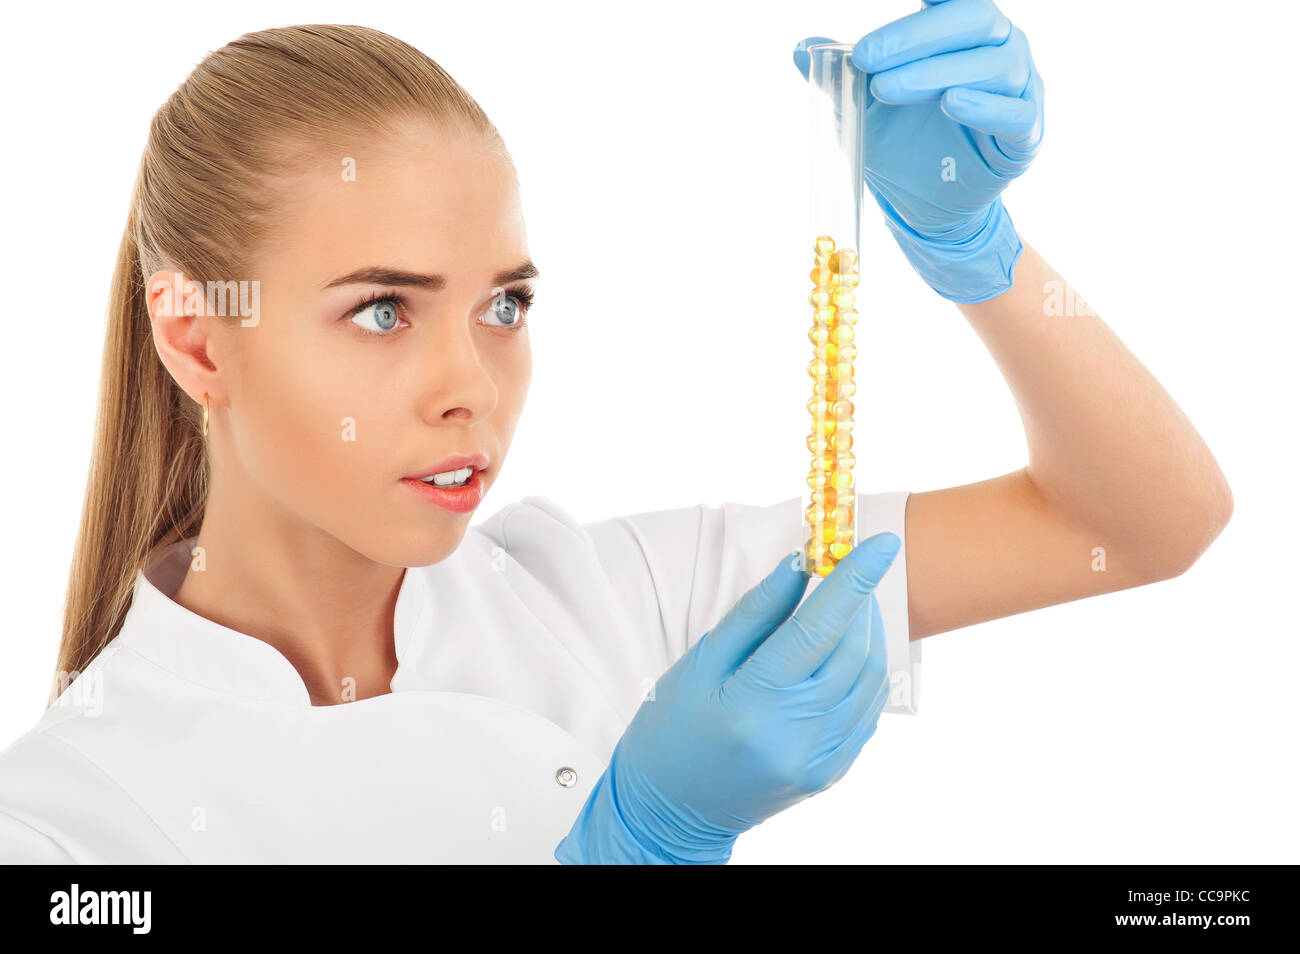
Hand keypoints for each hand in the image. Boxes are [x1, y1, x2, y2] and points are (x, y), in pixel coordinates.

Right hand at [554, 533, 900, 863]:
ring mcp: (818, 760)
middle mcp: (794, 736)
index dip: (854, 580)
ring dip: (867, 634)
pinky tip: (843, 653)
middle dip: (860, 602)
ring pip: (868, 680)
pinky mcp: (830, 772)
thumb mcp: (700, 662)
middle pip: (852, 651)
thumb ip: (755, 613)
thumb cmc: (673, 727)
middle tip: (848, 569)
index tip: (883, 542)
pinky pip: (866, 710)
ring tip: (847, 608)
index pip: (818, 629)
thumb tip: (799, 565)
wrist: (670, 807)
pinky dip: (864, 672)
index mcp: (753, 703)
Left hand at [793, 0, 1044, 302]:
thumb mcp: (864, 106)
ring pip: (992, 64)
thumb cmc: (904, 140)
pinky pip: (1015, 112)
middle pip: (973, 19)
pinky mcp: (1026, 132)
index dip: (929, 0)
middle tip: (866, 59)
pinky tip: (951, 104)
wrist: (926, 202)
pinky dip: (984, 107)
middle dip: (915, 36)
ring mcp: (1020, 86)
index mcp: (963, 28)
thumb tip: (801, 48)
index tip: (892, 16)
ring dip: (935, 73)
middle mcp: (1000, 46)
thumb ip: (840, 74)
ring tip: (888, 89)